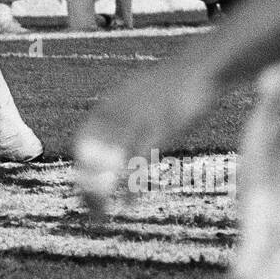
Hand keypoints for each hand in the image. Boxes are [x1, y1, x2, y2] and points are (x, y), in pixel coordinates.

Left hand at [74, 63, 218, 214]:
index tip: (80, 191)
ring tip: (101, 211)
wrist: (199, 67)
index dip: (81, 167)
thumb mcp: (138, 98)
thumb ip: (122, 117)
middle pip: (94, 154)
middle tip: (90, 210)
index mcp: (109, 105)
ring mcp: (139, 119)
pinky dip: (132, 183)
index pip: (84, 141)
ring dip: (104, 189)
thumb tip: (112, 139)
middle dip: (88, 184)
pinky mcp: (161, 127)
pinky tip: (128, 202)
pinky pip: (140, 160)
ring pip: (112, 160)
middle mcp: (118, 112)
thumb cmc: (169, 87)